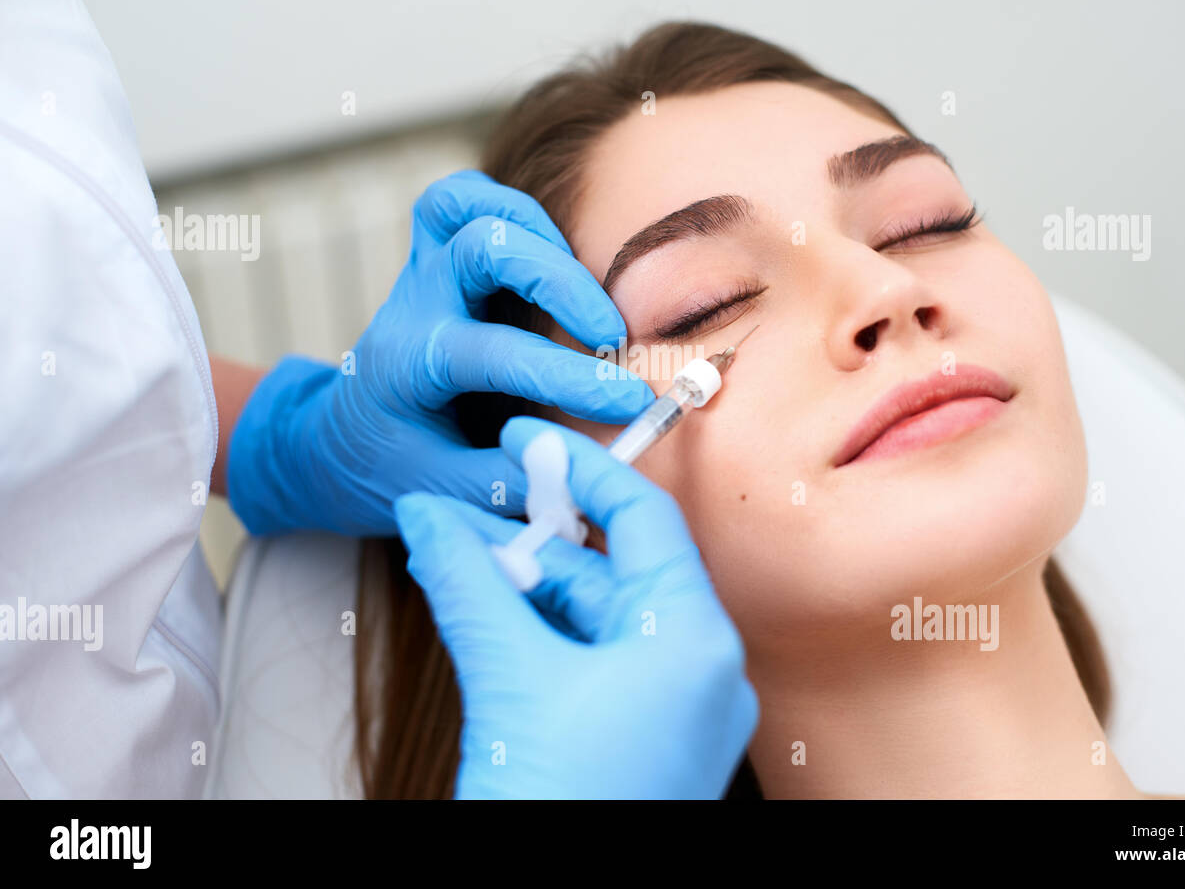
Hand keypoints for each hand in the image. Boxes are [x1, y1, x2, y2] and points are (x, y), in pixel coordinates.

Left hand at [226, 170, 653, 535]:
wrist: (341, 440)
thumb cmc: (394, 467)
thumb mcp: (444, 492)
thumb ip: (511, 481)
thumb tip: (583, 470)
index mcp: (409, 367)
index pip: (496, 355)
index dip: (570, 377)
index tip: (630, 403)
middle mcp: (414, 305)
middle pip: (482, 247)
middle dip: (561, 283)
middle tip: (614, 337)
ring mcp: (422, 271)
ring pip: (468, 204)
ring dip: (538, 232)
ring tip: (586, 288)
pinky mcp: (434, 254)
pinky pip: (461, 199)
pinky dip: (509, 208)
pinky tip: (550, 252)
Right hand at [394, 416, 758, 798]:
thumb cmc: (556, 806)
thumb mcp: (505, 678)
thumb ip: (465, 581)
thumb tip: (426, 515)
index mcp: (694, 642)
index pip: (645, 519)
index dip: (582, 468)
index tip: (530, 437)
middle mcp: (700, 672)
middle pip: (619, 569)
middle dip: (541, 537)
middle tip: (476, 504)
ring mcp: (677, 713)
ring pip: (602, 619)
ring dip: (532, 588)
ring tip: (463, 560)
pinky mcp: (648, 744)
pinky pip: (599, 664)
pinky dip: (545, 635)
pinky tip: (489, 615)